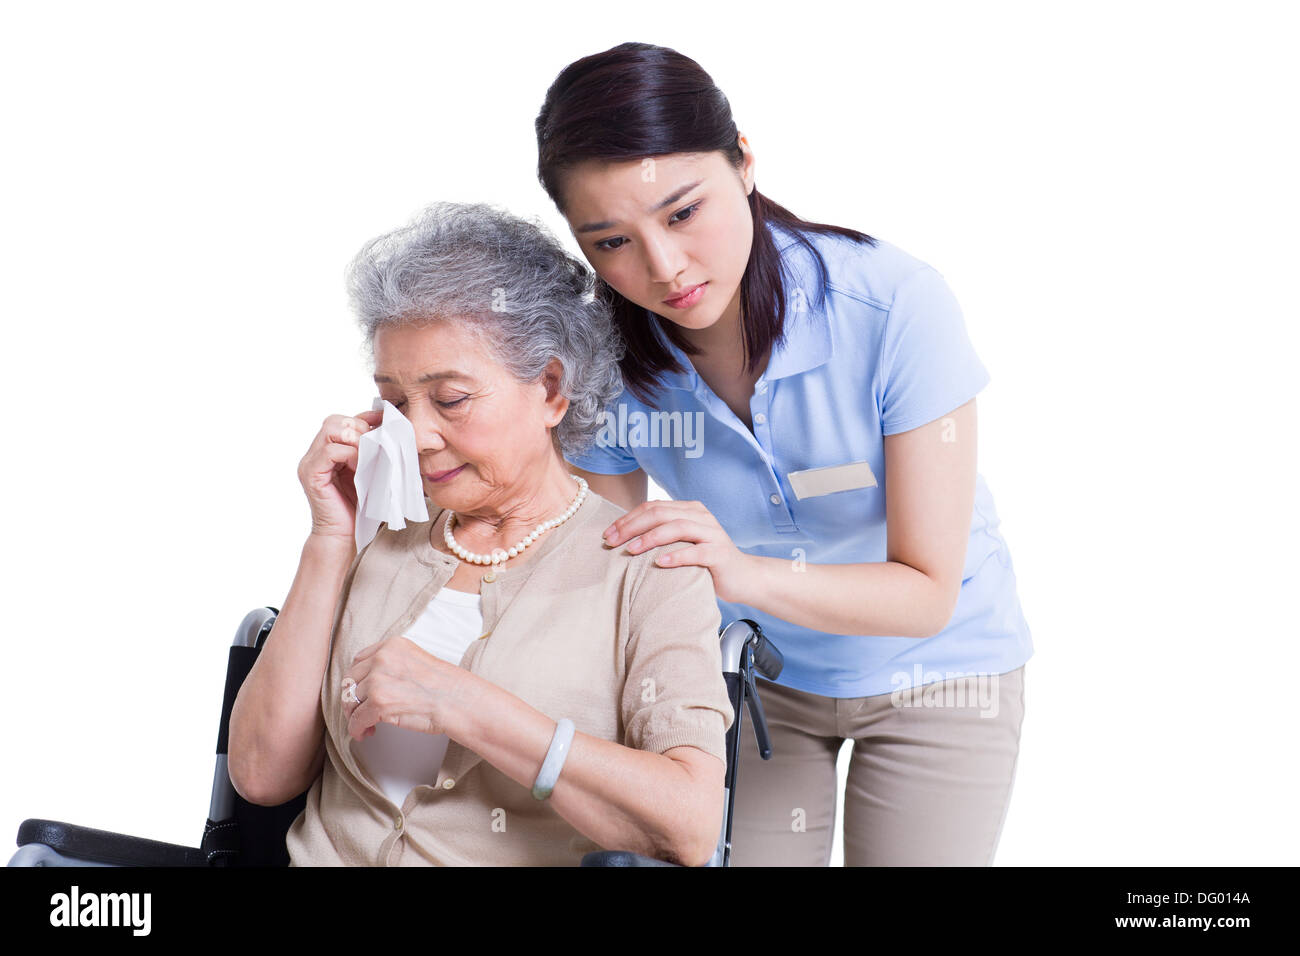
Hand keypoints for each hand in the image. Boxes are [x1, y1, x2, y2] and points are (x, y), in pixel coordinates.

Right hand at [297, 408, 384, 543]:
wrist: (344, 536)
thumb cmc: (359, 507)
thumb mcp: (369, 471)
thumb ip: (372, 451)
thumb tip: (386, 429)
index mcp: (327, 451)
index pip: (343, 422)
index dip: (365, 419)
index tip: (386, 422)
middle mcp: (315, 454)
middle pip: (334, 421)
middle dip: (359, 428)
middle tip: (375, 445)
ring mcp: (310, 463)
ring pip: (330, 430)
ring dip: (355, 439)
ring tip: (368, 456)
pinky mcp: (311, 474)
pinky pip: (330, 451)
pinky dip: (349, 454)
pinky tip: (361, 466)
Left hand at [341, 636, 459, 741]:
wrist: (457, 700)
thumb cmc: (445, 685)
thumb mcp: (416, 660)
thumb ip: (393, 664)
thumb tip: (374, 681)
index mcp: (392, 646)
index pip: (360, 660)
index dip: (358, 678)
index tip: (360, 689)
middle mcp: (382, 659)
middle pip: (351, 680)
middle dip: (353, 698)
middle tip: (359, 710)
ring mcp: (378, 681)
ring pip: (350, 701)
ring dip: (355, 715)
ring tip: (365, 724)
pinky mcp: (378, 704)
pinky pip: (356, 720)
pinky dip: (357, 729)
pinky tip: (364, 733)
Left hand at [603, 500, 755, 603]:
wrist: (744, 577)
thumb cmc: (706, 562)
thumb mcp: (682, 543)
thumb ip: (662, 534)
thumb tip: (623, 537)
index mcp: (689, 509)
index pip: (652, 507)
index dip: (627, 518)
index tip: (607, 534)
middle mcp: (701, 516)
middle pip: (661, 513)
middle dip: (632, 526)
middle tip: (612, 541)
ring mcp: (713, 533)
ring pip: (678, 527)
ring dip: (651, 538)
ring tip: (631, 550)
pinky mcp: (720, 554)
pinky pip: (696, 552)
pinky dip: (677, 556)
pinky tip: (660, 563)